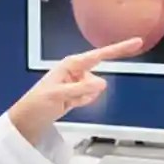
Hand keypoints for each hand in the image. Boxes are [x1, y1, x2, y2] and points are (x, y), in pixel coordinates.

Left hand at [6, 37, 143, 144]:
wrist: (27, 121)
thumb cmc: (36, 104)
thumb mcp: (58, 96)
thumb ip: (81, 89)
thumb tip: (103, 84)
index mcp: (70, 64)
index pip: (99, 55)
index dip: (119, 49)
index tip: (136, 42)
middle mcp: (75, 70)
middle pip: (96, 78)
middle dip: (87, 90)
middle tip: (70, 98)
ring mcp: (76, 82)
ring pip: (95, 90)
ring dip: (84, 98)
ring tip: (65, 102)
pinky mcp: (77, 93)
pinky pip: (90, 97)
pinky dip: (82, 102)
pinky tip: (68, 105)